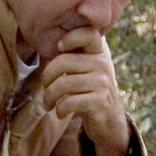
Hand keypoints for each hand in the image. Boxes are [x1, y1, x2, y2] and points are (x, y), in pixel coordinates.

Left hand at [41, 26, 130, 155]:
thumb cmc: (90, 92)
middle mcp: (102, 64)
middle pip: (63, 61)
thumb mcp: (87, 69)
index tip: (58, 49)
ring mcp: (102, 82)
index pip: (87, 34)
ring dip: (49, 97)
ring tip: (48, 104)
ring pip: (63, 84)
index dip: (69, 38)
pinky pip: (69, 102)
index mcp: (98, 52)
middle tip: (45, 88)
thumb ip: (74, 55)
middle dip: (46, 78)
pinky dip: (59, 109)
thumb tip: (47, 43)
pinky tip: (60, 113)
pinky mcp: (99, 102)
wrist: (109, 121)